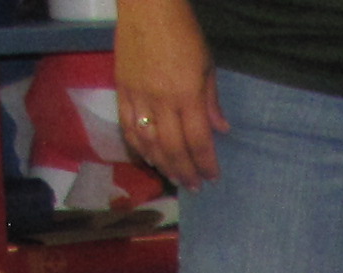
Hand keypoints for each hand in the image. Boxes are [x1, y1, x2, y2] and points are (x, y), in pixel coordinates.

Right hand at [112, 0, 224, 187]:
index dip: (206, 164)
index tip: (212, 177)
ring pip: (148, 143)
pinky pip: (128, 127)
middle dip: (185, 171)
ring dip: (161, 165)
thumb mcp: (207, 65)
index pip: (198, 140)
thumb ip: (212, 100)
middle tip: (193, 185)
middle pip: (173, 148)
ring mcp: (138, 97)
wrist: (147, 8)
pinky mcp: (121, 91)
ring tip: (173, 177)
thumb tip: (221, 130)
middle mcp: (162, 101)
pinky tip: (148, 158)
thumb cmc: (184, 33)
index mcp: (187, 94)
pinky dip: (138, 147)